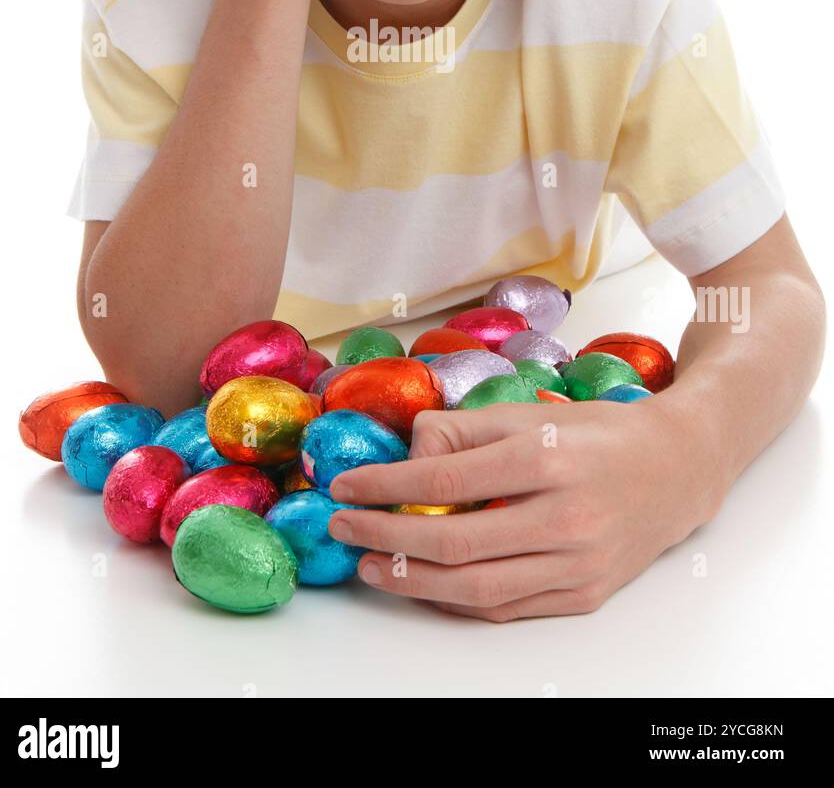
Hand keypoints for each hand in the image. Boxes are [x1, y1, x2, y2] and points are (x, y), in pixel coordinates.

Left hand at [327, 399, 717, 620]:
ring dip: (412, 580)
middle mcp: (564, 515)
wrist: (676, 468)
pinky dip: (456, 600)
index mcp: (546, 458)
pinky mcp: (585, 594)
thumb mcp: (530, 412)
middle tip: (344, 525)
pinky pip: (506, 608)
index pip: (448, 477)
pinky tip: (423, 582)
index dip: (387, 485)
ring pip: (477, 588)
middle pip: (456, 541)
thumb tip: (407, 454)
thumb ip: (465, 429)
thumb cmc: (595, 435)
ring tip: (370, 563)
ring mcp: (577, 563)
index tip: (347, 484)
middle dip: (387, 535)